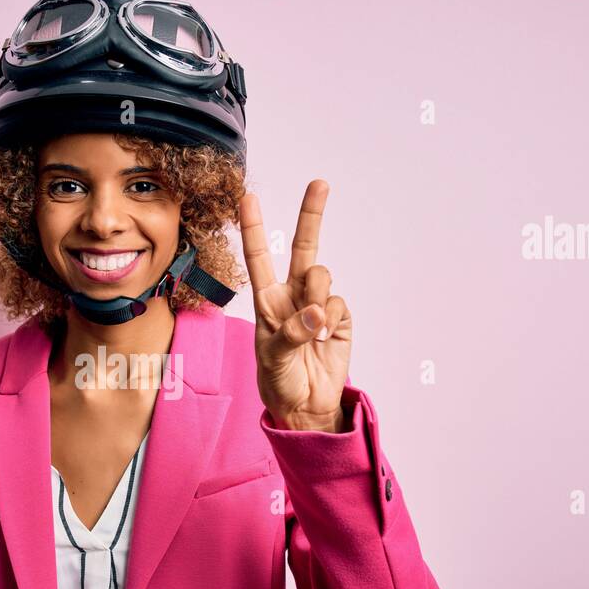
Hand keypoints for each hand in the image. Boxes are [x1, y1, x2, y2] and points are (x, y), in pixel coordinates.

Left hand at [238, 180, 353, 431]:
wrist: (306, 405)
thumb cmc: (279, 381)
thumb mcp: (272, 360)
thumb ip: (290, 334)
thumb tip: (316, 314)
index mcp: (267, 300)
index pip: (260, 257)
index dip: (255, 227)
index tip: (248, 197)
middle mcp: (293, 295)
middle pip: (304, 247)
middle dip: (311, 214)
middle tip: (319, 183)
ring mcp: (318, 304)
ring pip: (322, 277)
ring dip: (316, 298)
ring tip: (309, 330)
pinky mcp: (339, 318)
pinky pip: (339, 304)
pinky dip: (332, 322)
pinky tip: (324, 341)